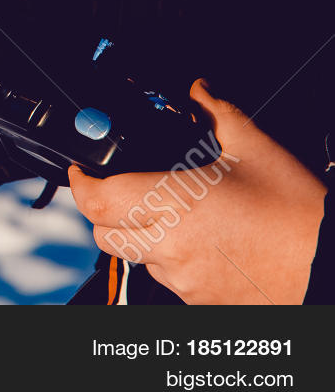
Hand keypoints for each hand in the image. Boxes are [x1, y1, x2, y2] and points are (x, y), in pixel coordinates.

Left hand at [69, 79, 327, 303]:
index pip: (98, 201)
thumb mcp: (258, 151)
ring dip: (137, 235)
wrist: (332, 267)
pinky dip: (169, 258)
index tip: (83, 169)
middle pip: (103, 233)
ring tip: (171, 214)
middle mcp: (171, 247)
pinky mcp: (201, 301)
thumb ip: (218, 114)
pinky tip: (197, 240)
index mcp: (175, 205)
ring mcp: (185, 279)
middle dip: (103, 210)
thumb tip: (198, 91)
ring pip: (134, 257)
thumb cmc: (300, 216)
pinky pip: (166, 279)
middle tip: (120, 188)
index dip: (81, 182)